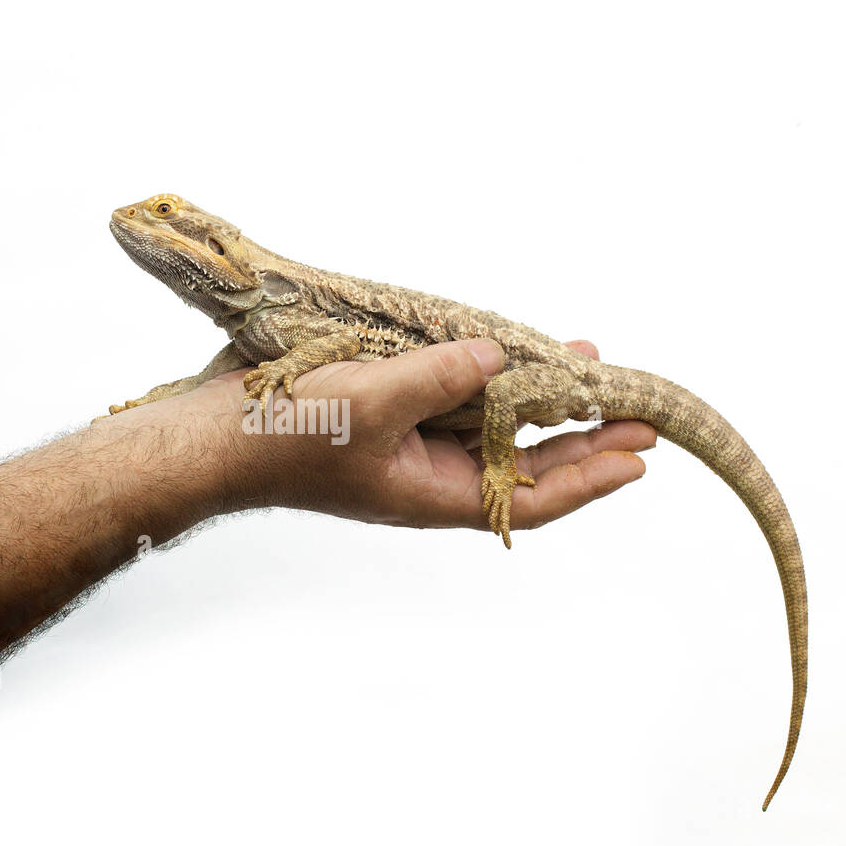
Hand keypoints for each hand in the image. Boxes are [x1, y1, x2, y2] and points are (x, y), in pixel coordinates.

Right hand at [142, 338, 655, 534]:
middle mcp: (425, 474)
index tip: (639, 455)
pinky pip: (447, 396)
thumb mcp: (370, 402)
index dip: (589, 477)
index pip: (530, 498)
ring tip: (580, 364)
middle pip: (520, 462)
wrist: (206, 436)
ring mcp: (403, 444)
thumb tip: (499, 357)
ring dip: (533, 397)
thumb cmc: (283, 436)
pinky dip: (481, 373)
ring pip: (486, 424)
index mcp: (430, 493)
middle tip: (636, 408)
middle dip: (578, 435)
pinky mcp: (382, 412)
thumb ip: (439, 378)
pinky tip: (499, 347)